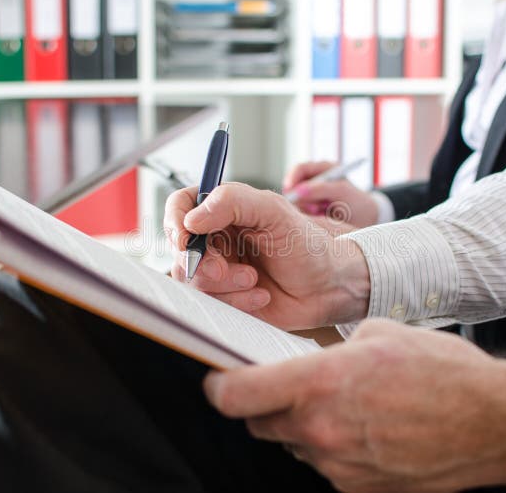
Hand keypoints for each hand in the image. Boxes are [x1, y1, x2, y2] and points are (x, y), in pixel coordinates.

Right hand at [164, 183, 370, 329]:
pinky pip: (212, 303)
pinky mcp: (226, 298)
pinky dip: (236, 301)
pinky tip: (261, 296)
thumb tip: (193, 218)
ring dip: (225, 284)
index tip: (185, 239)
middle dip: (203, 263)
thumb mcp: (276, 212)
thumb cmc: (309, 245)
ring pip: (193, 279)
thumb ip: (234, 202)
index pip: (181, 206)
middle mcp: (218, 238)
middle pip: (180, 249)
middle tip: (226, 271)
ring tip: (255, 281)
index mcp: (225, 210)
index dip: (176, 222)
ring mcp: (220, 269)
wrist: (329, 286)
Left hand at [204, 319, 505, 491]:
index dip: (220, 388)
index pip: (236, 397)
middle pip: (260, 423)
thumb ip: (328, 353)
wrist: (495, 423)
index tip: (220, 381)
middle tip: (295, 386)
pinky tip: (366, 428)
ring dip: (305, 426)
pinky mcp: (358, 489)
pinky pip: (326, 465)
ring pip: (295, 444)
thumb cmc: (444, 371)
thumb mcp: (379, 335)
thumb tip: (305, 361)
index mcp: (320, 383)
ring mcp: (339, 466)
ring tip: (347, 405)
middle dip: (268, 404)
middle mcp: (321, 430)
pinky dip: (333, 447)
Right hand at [283, 161, 380, 227]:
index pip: (299, 169)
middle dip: (300, 199)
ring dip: (307, 209)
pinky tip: (321, 217)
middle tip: (314, 209)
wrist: (365, 220)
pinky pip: (300, 213)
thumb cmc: (358, 202)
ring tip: (324, 211)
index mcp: (323, 168)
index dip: (292, 180)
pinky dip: (308, 217)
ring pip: (296, 202)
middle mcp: (315, 180)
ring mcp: (311, 195)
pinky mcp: (309, 209)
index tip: (290, 193)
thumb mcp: (343, 192)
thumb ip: (321, 189)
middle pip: (293, 187)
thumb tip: (299, 190)